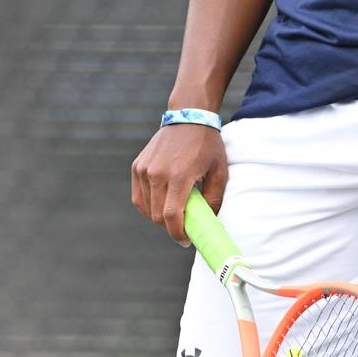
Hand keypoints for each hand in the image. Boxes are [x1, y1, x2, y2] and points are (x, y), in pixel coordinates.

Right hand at [129, 123, 227, 246]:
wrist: (188, 116)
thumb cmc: (207, 145)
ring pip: (146, 209)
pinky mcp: (137, 166)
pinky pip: (139, 197)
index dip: (178, 234)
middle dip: (170, 228)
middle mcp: (157, 173)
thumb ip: (214, 199)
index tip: (186, 240)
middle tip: (183, 229)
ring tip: (174, 214)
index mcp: (179, 175)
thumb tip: (207, 222)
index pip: (171, 216)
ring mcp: (144, 169)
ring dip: (159, 218)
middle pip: (157, 216)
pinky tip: (161, 205)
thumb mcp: (220, 171)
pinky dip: (148, 206)